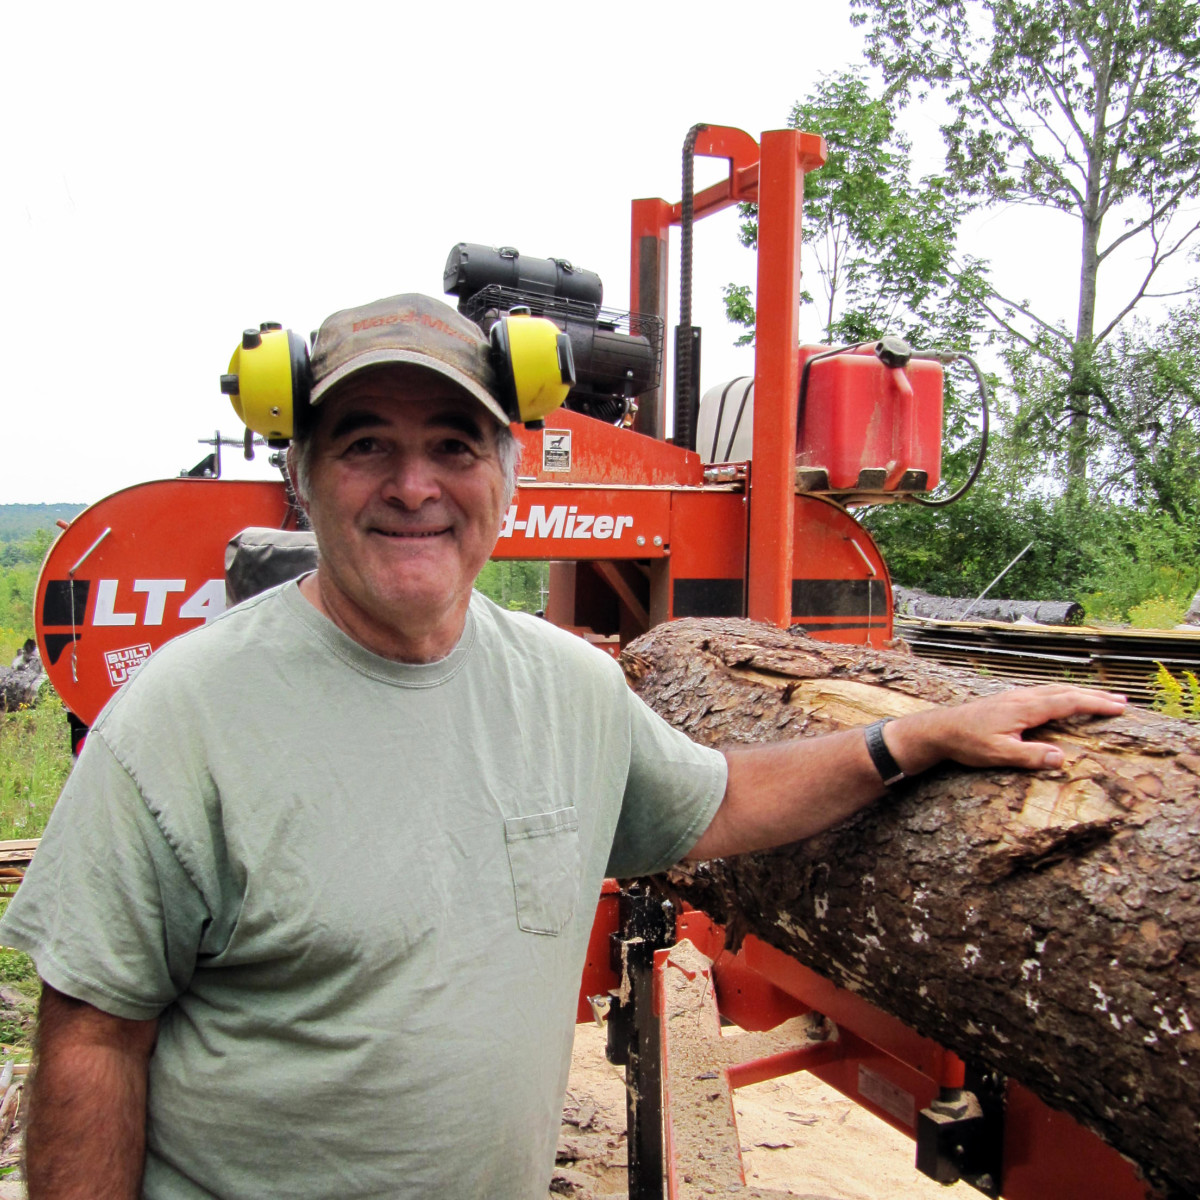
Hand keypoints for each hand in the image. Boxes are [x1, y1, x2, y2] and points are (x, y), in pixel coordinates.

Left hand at [889, 684, 1126, 774]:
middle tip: (1122, 701)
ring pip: (1054, 690)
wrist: (939, 729)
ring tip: (1100, 699)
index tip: (1120, 707)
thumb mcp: (998, 754)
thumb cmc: (967, 743)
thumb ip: (1030, 756)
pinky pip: (1043, 693)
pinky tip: (1062, 700)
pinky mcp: (1007, 701)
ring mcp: (1014, 697)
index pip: (1068, 702)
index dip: (1096, 704)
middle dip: (1095, 696)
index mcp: (1025, 708)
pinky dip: (1062, 695)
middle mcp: (1022, 697)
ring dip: (1079, 693)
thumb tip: (1062, 758)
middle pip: (1066, 692)